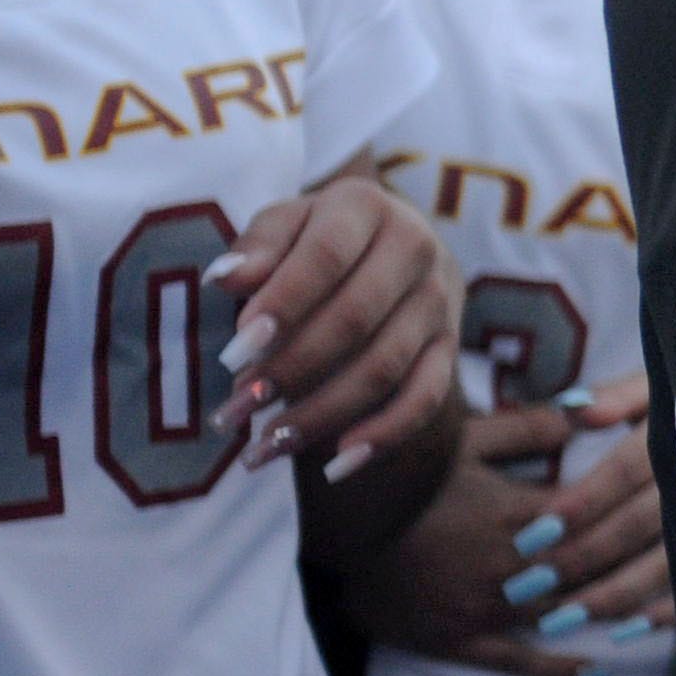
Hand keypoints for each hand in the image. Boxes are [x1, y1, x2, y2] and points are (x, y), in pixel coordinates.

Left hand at [207, 174, 458, 476]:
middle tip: (233, 411)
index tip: (232, 356)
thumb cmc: (316, 235)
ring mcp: (439, 301)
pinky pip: (426, 399)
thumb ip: (257, 247)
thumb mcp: (284, 222)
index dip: (281, 307)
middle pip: (355, 319)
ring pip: (385, 367)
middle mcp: (416, 248)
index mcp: (366, 208)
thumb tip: (225, 278)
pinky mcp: (449, 347)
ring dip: (321, 414)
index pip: (325, 258)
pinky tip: (333, 467)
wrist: (389, 238)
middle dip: (290, 371)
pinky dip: (383, 436)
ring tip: (262, 447)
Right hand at [343, 379, 673, 675]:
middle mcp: (509, 569)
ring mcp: (487, 610)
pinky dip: (558, 669)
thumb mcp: (464, 439)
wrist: (334, 531)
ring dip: (612, 614)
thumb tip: (594, 408)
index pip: (597, 514)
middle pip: (593, 568)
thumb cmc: (405, 478)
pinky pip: (518, 662)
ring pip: (565, 616)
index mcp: (516, 516)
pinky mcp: (463, 641)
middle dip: (639, 559)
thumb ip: (532, 426)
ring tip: (664, 615)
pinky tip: (598, 673)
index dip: (638, 506)